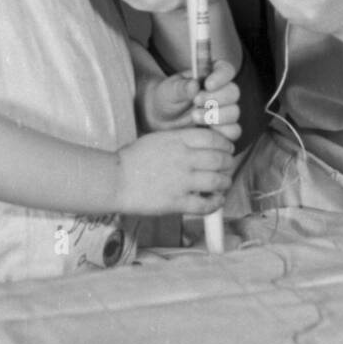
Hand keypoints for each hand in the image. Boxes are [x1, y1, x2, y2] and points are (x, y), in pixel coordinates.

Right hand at [115, 124, 235, 215]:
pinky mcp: (176, 202)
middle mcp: (183, 159)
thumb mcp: (158, 139)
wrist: (115, 180)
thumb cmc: (132, 158)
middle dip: (228, 163)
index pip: (213, 139)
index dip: (225, 144)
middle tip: (228, 166)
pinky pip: (205, 204)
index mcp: (177, 140)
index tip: (227, 149)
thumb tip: (203, 143)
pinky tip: (216, 200)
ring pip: (217, 181)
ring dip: (225, 182)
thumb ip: (180, 140)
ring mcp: (181, 181)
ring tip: (224, 183)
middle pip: (219, 159)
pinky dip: (216, 203)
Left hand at [140, 58, 240, 137]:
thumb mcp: (168, 90)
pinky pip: (233, 131)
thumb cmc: (166, 99)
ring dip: (216, 116)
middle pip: (233, 92)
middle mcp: (221, 91)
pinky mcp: (223, 129)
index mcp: (210, 75)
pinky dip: (221, 132)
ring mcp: (224, 111)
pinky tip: (204, 129)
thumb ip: (181, 87)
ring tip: (194, 116)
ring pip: (234, 112)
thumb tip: (195, 85)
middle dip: (216, 98)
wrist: (160, 120)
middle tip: (196, 101)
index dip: (221, 76)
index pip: (225, 70)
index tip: (208, 84)